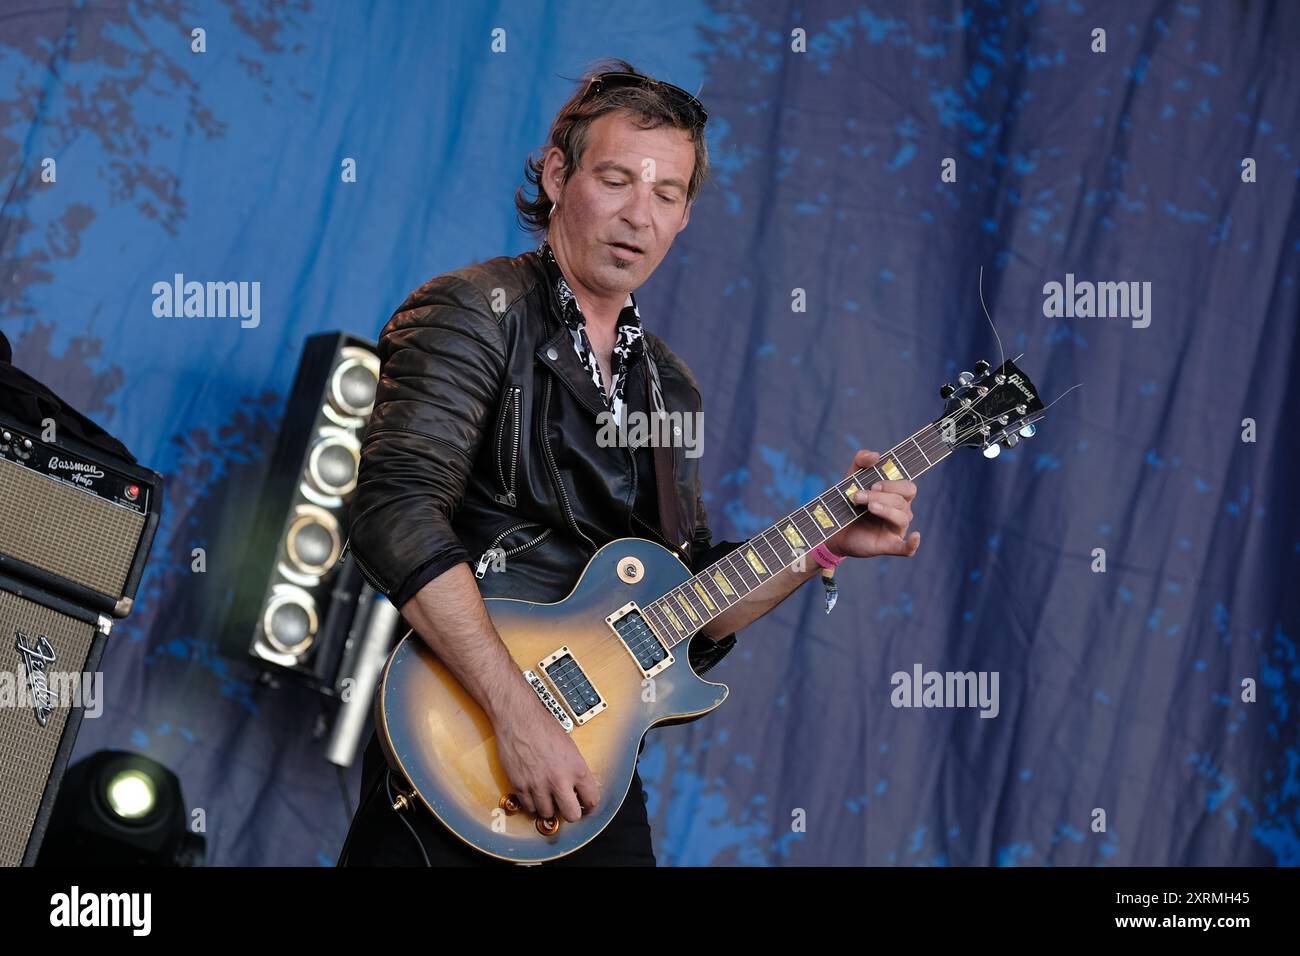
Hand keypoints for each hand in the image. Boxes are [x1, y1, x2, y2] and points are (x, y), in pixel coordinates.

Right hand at [493, 690, 600, 822]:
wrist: (518, 718)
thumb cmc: (543, 726)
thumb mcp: (570, 747)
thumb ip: (575, 769)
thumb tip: (579, 787)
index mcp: (577, 768)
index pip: (591, 800)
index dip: (589, 804)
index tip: (585, 804)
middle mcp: (559, 780)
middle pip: (572, 815)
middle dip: (570, 812)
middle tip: (566, 805)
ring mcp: (539, 785)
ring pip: (548, 814)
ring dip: (548, 807)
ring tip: (547, 796)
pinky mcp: (520, 786)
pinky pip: (529, 807)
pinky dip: (532, 803)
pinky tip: (534, 793)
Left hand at [825, 449, 920, 559]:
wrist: (832, 528)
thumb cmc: (848, 502)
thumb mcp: (851, 478)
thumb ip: (861, 461)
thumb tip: (875, 456)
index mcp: (895, 495)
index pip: (908, 487)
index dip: (893, 484)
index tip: (873, 484)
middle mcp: (900, 511)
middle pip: (903, 501)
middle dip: (883, 496)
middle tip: (859, 496)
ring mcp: (895, 529)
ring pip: (902, 518)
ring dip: (885, 510)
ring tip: (868, 507)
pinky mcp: (888, 545)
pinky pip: (906, 549)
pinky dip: (912, 544)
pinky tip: (914, 537)